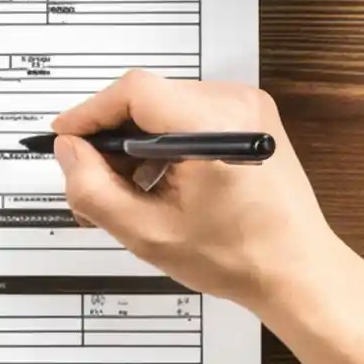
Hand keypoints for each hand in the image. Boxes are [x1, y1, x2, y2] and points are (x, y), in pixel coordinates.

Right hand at [52, 71, 345, 312]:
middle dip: (111, 140)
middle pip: (146, 100)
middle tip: (91, 183)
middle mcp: (235, 104)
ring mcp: (247, 108)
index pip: (133, 92)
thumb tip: (69, 152)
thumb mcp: (147, 232)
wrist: (297, 272)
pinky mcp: (249, 119)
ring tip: (127, 194)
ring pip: (163, 109)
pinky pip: (188, 116)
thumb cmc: (239, 258)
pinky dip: (162, 145)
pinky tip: (157, 184)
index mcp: (213, 126)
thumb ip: (93, 189)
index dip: (90, 112)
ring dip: (135, 145)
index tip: (65, 138)